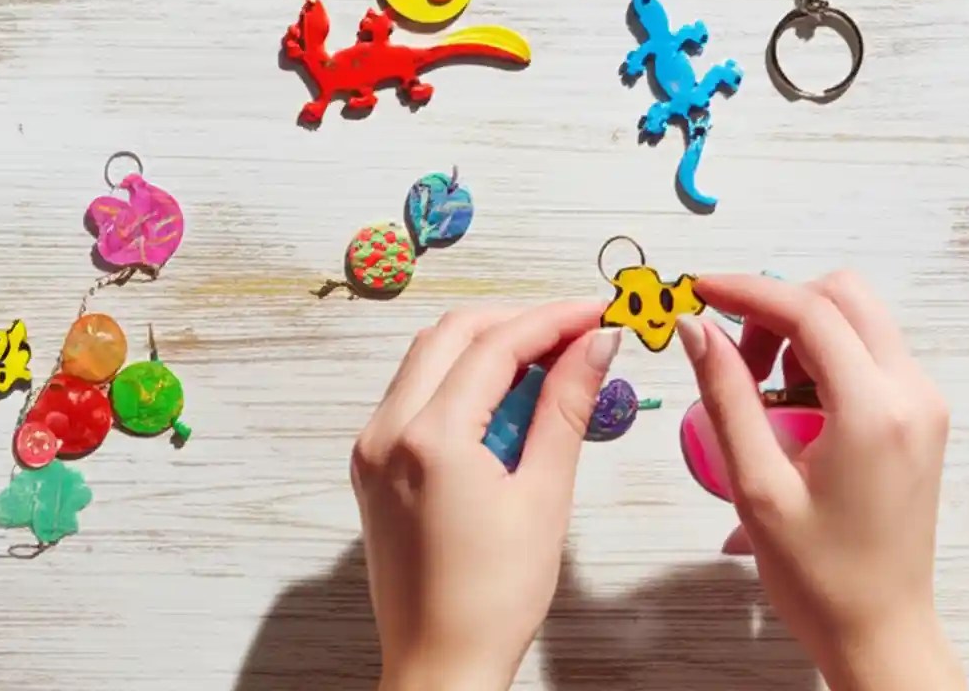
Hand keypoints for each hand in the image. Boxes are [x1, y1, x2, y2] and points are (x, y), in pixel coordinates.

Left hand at [352, 302, 618, 690]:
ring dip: (487, 348)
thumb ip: (565, 408)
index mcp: (429, 439)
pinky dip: (460, 382)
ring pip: (428, 359)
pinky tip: (505, 402)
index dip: (554, 319)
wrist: (439, 666)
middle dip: (517, 322)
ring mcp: (371, 448)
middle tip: (576, 333)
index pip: (496, 345)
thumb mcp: (544, 496)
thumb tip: (593, 345)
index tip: (596, 313)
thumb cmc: (492, 600)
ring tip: (549, 365)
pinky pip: (414, 396)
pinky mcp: (372, 466)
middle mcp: (386, 432)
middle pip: (452, 334)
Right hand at [675, 272, 964, 690]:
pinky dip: (822, 357)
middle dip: (777, 307)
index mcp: (874, 411)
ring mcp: (924, 402)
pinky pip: (869, 353)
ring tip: (760, 396)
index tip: (698, 291)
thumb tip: (698, 328)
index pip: (809, 310)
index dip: (746, 290)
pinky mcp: (921, 415)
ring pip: (858, 318)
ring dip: (800, 331)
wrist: (881, 629)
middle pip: (842, 296)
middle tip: (734, 360)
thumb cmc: (819, 575)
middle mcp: (912, 393)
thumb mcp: (757, 486)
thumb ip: (727, 396)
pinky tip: (792, 408)